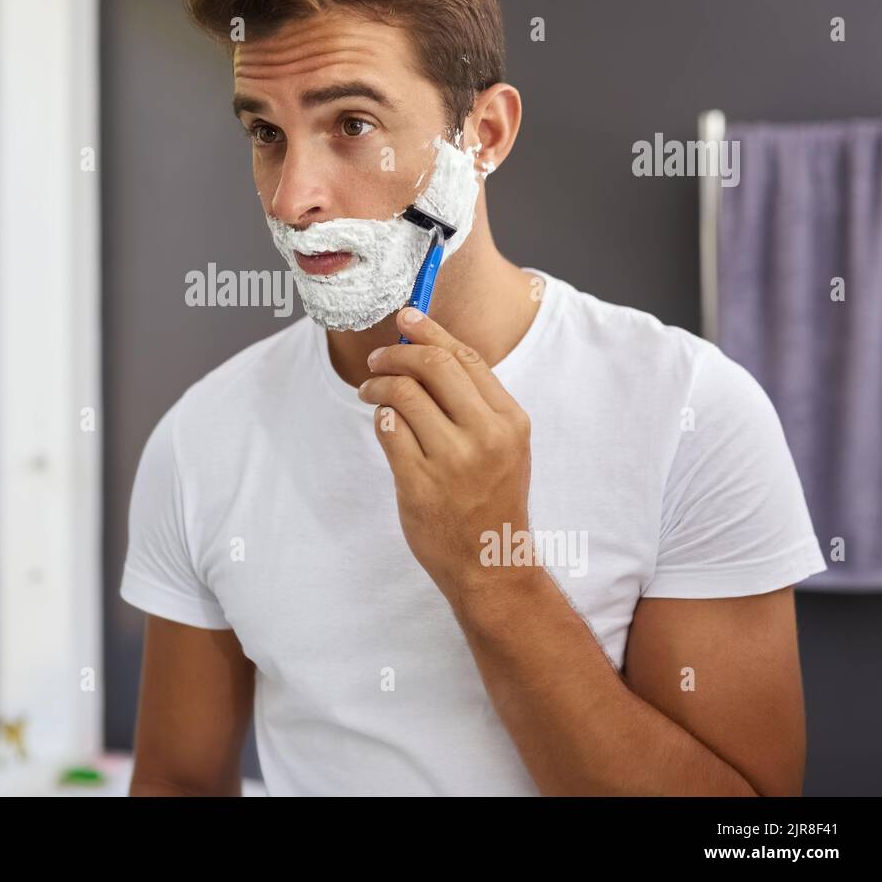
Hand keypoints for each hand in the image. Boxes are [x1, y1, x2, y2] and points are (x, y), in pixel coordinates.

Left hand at [356, 306, 532, 601]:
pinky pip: (388, 431)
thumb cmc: (492, 498)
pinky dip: (381, 419)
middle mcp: (486, 436)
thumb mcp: (504, 444)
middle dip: (397, 353)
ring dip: (378, 385)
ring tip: (371, 391)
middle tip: (378, 357)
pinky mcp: (420, 484)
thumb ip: (475, 401)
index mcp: (510, 420)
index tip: (406, 316)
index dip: (430, 331)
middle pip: (432, 366)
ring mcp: (453, 462)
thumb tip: (430, 348)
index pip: (466, 358)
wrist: (491, 564)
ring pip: (404, 395)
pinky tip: (384, 423)